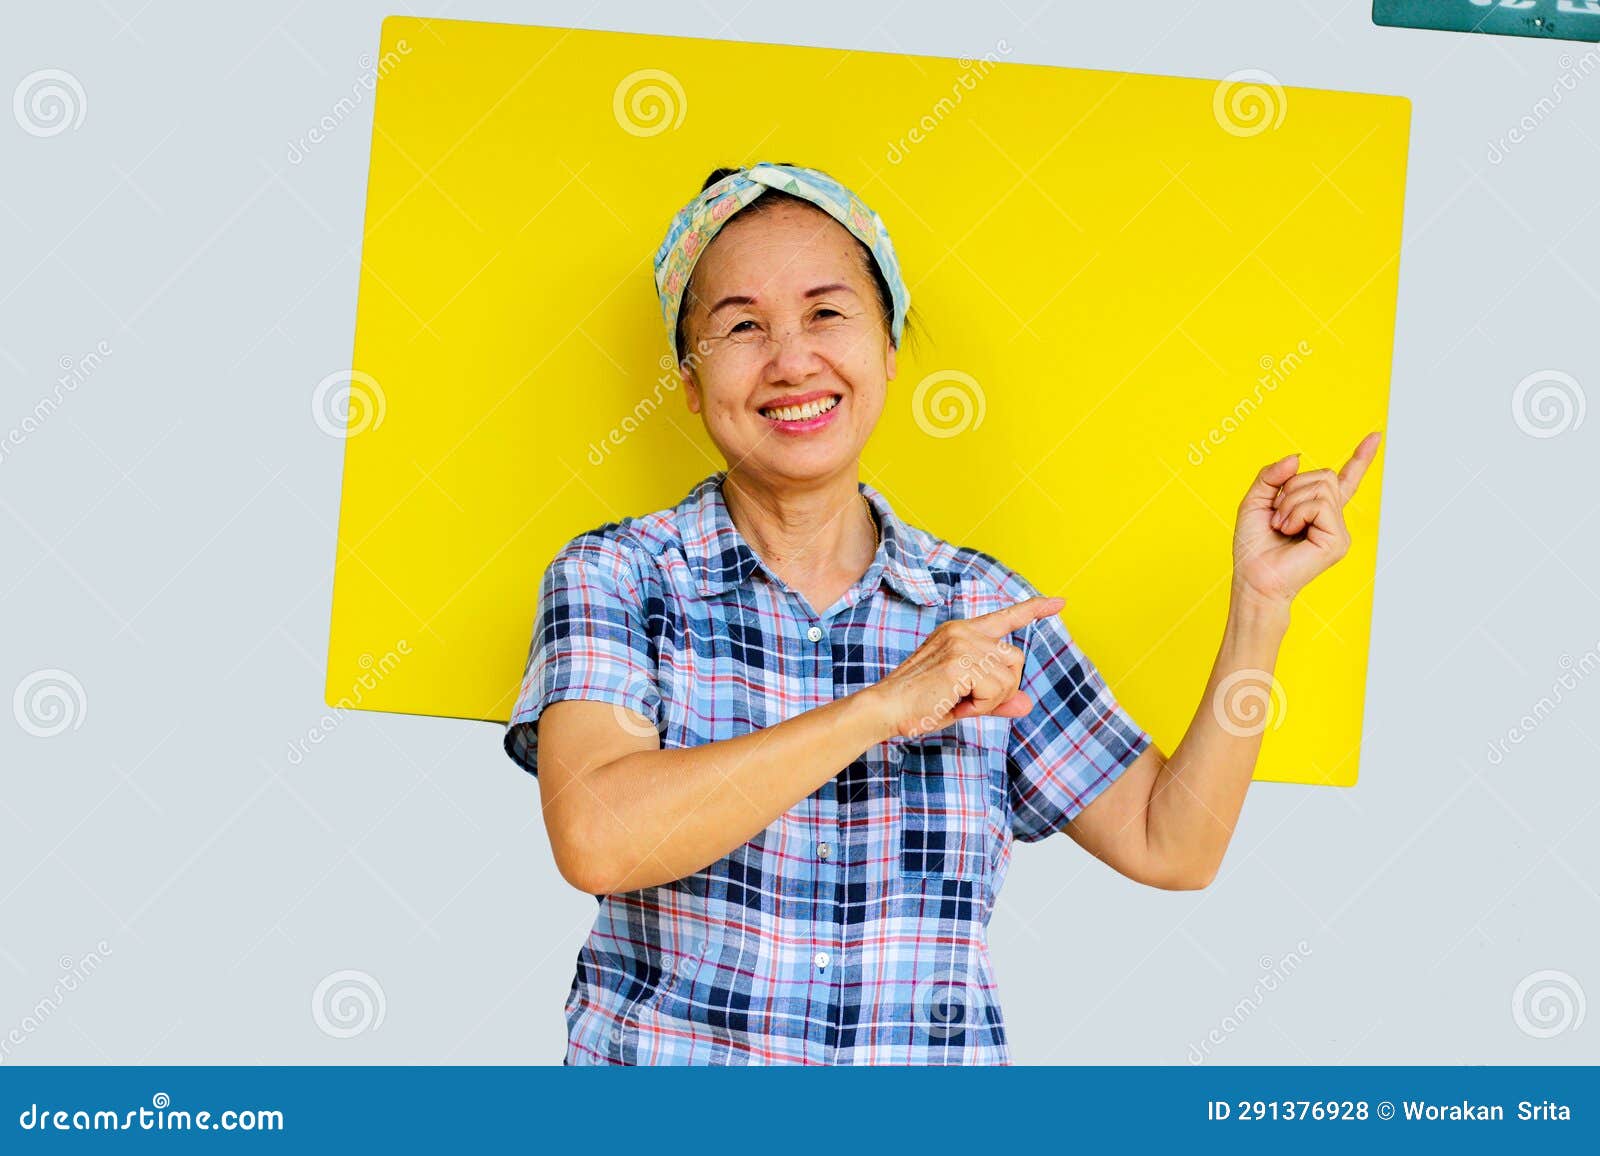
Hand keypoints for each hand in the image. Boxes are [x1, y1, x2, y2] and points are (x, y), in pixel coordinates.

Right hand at [865, 596, 1065, 738]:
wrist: (884, 708)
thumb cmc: (918, 704)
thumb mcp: (964, 700)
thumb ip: (996, 699)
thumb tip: (1026, 705)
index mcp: (962, 632)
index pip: (1005, 617)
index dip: (1034, 610)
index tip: (1059, 602)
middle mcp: (963, 631)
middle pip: (1016, 660)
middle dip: (1001, 690)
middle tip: (967, 702)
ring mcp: (962, 644)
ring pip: (1008, 678)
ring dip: (989, 700)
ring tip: (957, 701)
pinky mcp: (960, 662)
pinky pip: (995, 691)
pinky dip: (980, 706)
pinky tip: (954, 703)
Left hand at [1232, 431, 1381, 607]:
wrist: (1253, 578)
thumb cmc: (1253, 545)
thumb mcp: (1255, 501)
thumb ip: (1272, 475)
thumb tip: (1298, 457)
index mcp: (1317, 509)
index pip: (1343, 480)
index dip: (1360, 458)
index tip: (1375, 436)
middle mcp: (1333, 518)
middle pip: (1324, 475)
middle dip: (1292, 488)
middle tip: (1277, 516)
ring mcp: (1339, 530)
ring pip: (1322, 486)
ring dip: (1290, 502)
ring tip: (1281, 526)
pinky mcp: (1338, 541)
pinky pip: (1320, 505)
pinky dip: (1297, 513)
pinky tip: (1289, 531)